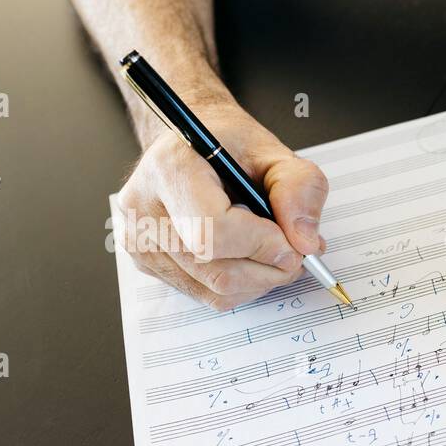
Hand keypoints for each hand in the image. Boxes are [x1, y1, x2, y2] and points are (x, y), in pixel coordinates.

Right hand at [113, 106, 329, 309]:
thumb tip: (306, 244)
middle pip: (217, 270)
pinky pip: (208, 297)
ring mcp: (139, 241)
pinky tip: (249, 259)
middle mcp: (144, 208)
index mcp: (171, 169)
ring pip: (216, 291)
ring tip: (275, 252)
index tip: (291, 241)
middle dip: (270, 269)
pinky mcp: (148, 265)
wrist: (193, 148)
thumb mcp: (275, 154)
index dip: (262, 244)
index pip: (212, 230)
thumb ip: (299, 190)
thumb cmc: (231, 148)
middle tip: (296, 253)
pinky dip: (242, 287)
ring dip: (260, 281)